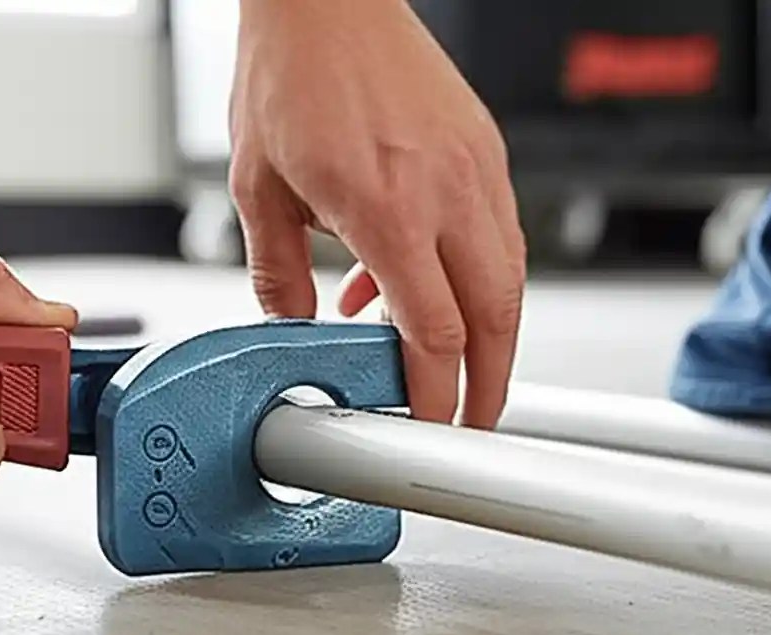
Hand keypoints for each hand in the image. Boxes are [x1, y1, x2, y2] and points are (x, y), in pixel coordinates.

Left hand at [230, 0, 525, 427]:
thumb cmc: (291, 74)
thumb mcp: (259, 189)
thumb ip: (278, 273)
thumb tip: (291, 326)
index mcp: (387, 210)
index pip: (434, 333)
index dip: (438, 394)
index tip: (431, 425)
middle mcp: (445, 191)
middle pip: (496, 317)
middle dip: (490, 384)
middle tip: (472, 420)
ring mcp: (476, 167)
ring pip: (511, 276)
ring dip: (493, 334)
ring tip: (460, 367)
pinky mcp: (484, 148)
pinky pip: (500, 231)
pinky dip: (478, 276)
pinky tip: (425, 284)